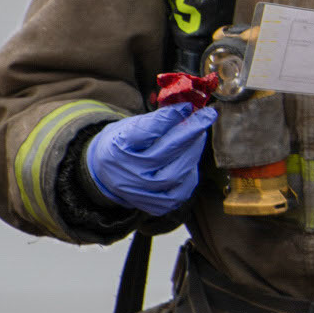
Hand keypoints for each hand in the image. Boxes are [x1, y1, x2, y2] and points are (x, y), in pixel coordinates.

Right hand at [82, 101, 216, 214]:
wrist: (109, 175)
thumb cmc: (124, 146)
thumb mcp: (130, 127)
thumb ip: (155, 120)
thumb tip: (187, 109)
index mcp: (116, 151)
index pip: (144, 132)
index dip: (168, 118)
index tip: (187, 106)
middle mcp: (128, 175)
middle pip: (164, 154)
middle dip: (189, 133)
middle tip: (205, 117)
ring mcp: (143, 194)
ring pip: (177, 173)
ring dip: (193, 151)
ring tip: (198, 135)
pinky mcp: (159, 205)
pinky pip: (184, 187)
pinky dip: (191, 170)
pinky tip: (190, 157)